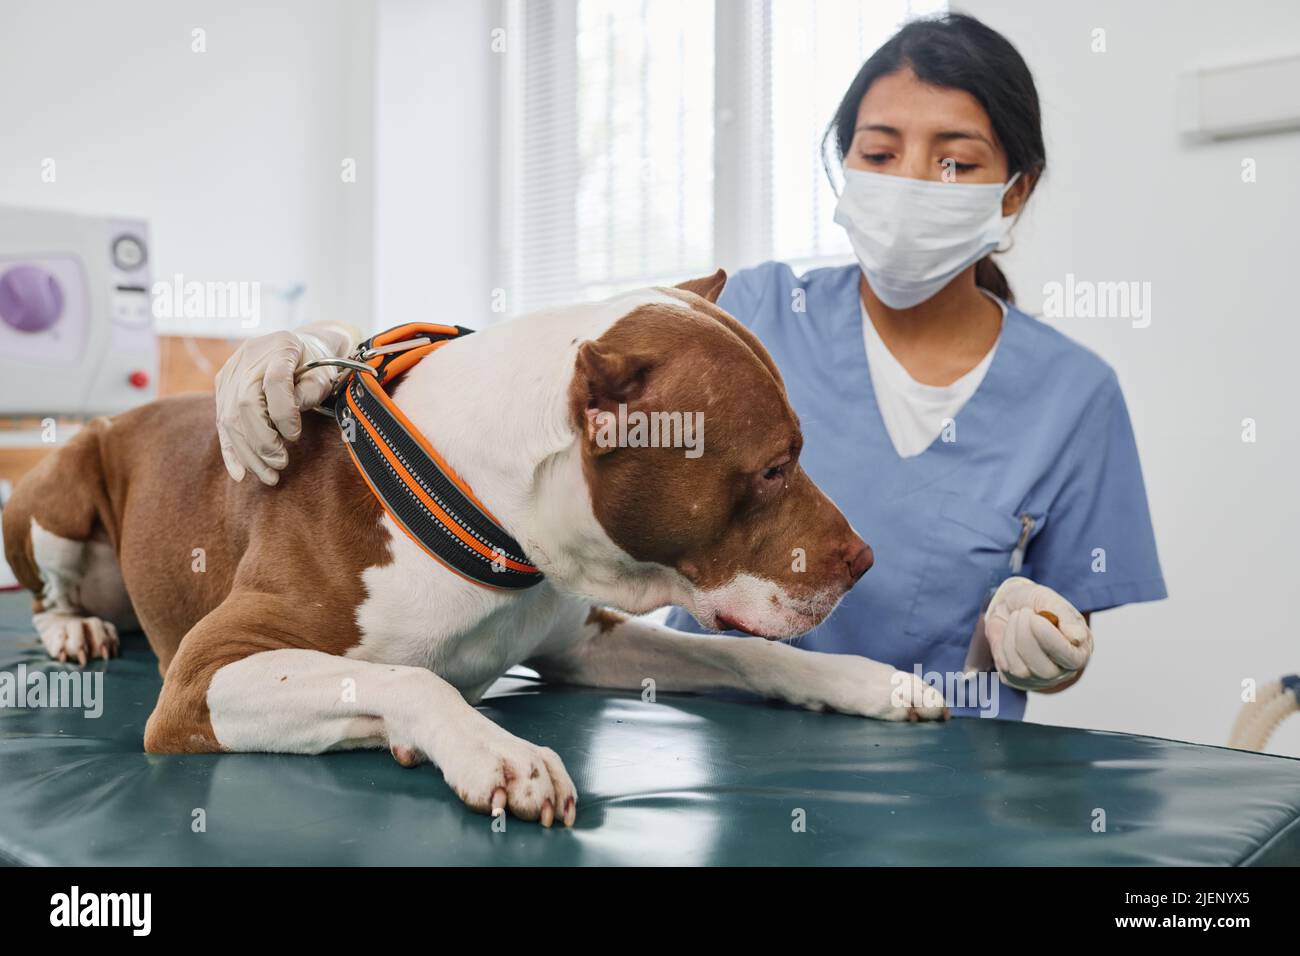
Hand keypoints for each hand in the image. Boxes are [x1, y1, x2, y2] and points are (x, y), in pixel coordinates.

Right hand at [215, 323, 358, 483]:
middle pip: (245, 405)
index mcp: (281, 347)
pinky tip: (240, 473)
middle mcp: (250, 357)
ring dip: (248, 453)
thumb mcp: (323, 375)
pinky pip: (221, 421)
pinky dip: (231, 450)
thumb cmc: (317, 364)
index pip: (275, 383)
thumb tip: (288, 431)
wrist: (300, 344)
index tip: (296, 436)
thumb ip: (309, 395)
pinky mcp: (222, 385)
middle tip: (280, 464)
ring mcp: (231, 371)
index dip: (284, 414)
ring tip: (269, 476)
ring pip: (229, 418)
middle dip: (262, 442)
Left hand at [984, 576, 1091, 691]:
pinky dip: (1002, 644)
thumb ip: (1065, 618)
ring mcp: (1038, 679)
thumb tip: (1078, 638)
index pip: (1072, 660)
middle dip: (1027, 639)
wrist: (1010, 606)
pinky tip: (1009, 632)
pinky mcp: (1015, 680)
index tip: (1036, 620)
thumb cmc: (1036, 603)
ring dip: (1012, 638)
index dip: (1052, 642)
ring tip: (1017, 617)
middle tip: (1023, 612)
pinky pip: (1004, 668)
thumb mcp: (1050, 600)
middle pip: (1045, 671)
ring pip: (1020, 670)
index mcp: (1080, 651)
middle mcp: (1062, 671)